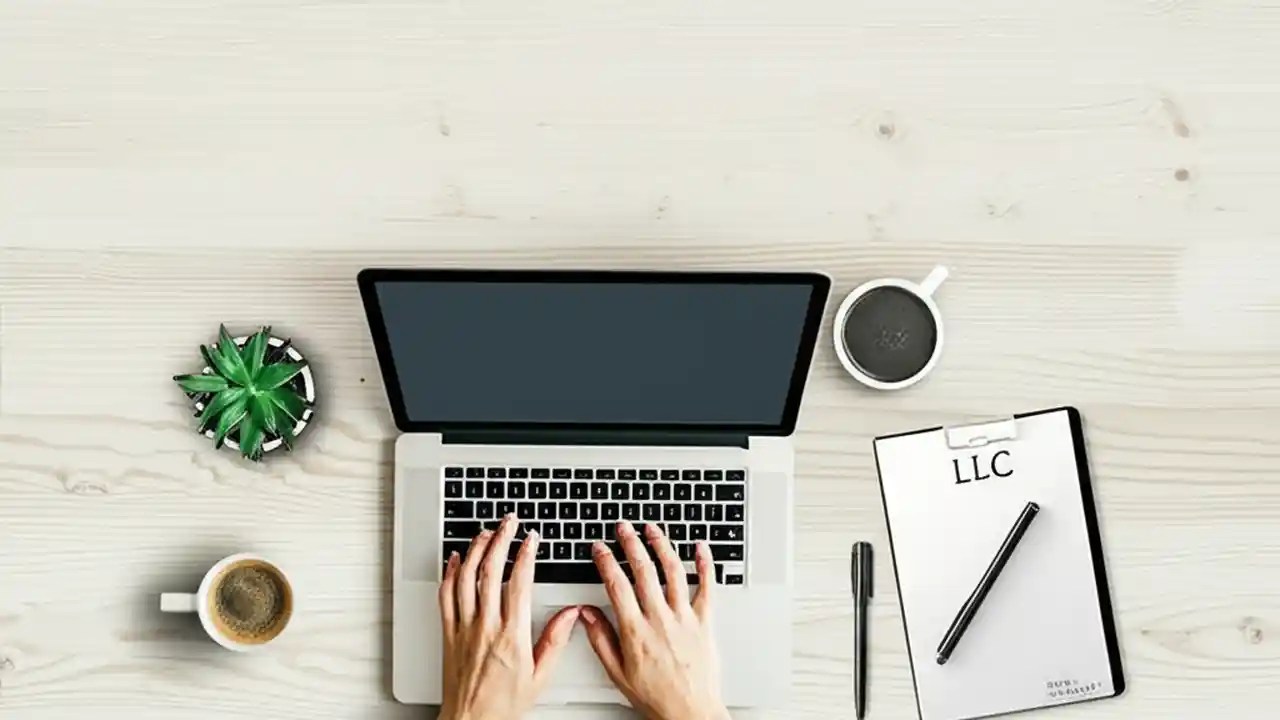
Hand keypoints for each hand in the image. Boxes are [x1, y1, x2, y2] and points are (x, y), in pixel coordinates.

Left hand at [439, 514, 579, 719]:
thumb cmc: (504, 704)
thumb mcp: (541, 676)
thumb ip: (556, 641)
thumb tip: (572, 614)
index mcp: (511, 636)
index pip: (518, 583)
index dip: (525, 555)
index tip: (531, 539)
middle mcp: (485, 627)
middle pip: (489, 572)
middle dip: (500, 540)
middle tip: (508, 523)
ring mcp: (463, 628)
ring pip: (465, 579)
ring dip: (476, 550)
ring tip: (486, 532)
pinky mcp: (448, 633)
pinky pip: (445, 596)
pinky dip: (450, 573)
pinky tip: (456, 559)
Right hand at [580, 521, 728, 719]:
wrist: (690, 712)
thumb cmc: (656, 697)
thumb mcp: (617, 673)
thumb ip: (600, 640)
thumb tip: (586, 614)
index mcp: (635, 631)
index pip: (616, 585)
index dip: (606, 561)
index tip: (600, 548)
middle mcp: (660, 619)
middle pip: (643, 570)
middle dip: (631, 543)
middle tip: (624, 527)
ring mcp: (685, 618)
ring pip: (673, 571)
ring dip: (662, 545)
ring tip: (653, 529)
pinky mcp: (705, 622)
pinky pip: (707, 587)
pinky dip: (705, 564)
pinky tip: (701, 547)